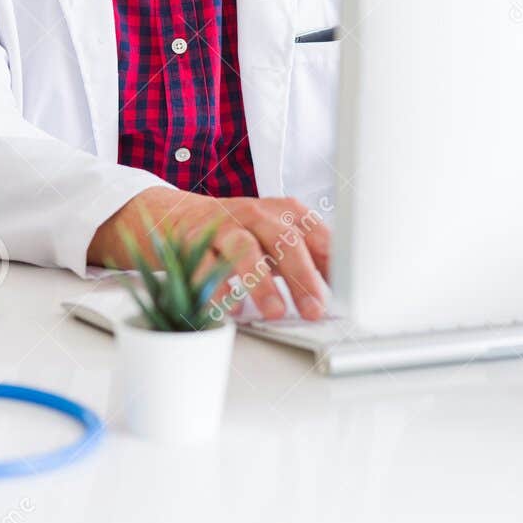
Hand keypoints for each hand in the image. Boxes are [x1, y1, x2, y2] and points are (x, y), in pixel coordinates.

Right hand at [87, 186, 330, 321]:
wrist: (178, 215)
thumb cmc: (238, 233)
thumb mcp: (276, 238)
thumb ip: (307, 257)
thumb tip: (340, 287)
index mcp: (282, 211)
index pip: (313, 232)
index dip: (329, 261)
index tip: (343, 289)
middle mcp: (253, 213)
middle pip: (282, 239)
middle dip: (301, 276)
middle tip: (313, 308)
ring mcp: (221, 225)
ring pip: (244, 249)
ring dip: (261, 282)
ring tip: (274, 311)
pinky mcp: (192, 241)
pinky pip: (204, 267)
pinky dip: (217, 290)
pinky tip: (229, 310)